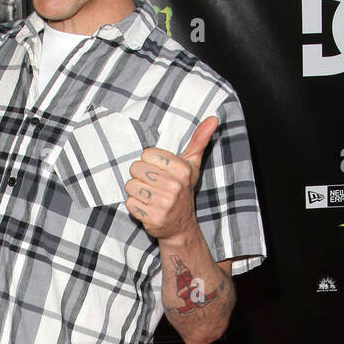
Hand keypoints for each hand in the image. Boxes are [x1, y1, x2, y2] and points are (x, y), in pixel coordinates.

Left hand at [124, 116, 218, 240]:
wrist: (181, 226)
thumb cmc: (182, 190)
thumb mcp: (192, 165)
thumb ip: (199, 140)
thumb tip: (213, 118)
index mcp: (182, 169)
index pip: (146, 154)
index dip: (148, 162)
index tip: (158, 171)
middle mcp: (174, 185)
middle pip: (136, 168)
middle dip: (140, 177)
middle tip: (152, 185)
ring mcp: (164, 203)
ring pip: (130, 185)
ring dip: (135, 192)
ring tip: (149, 196)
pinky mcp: (153, 217)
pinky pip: (129, 203)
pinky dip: (134, 206)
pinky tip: (146, 207)